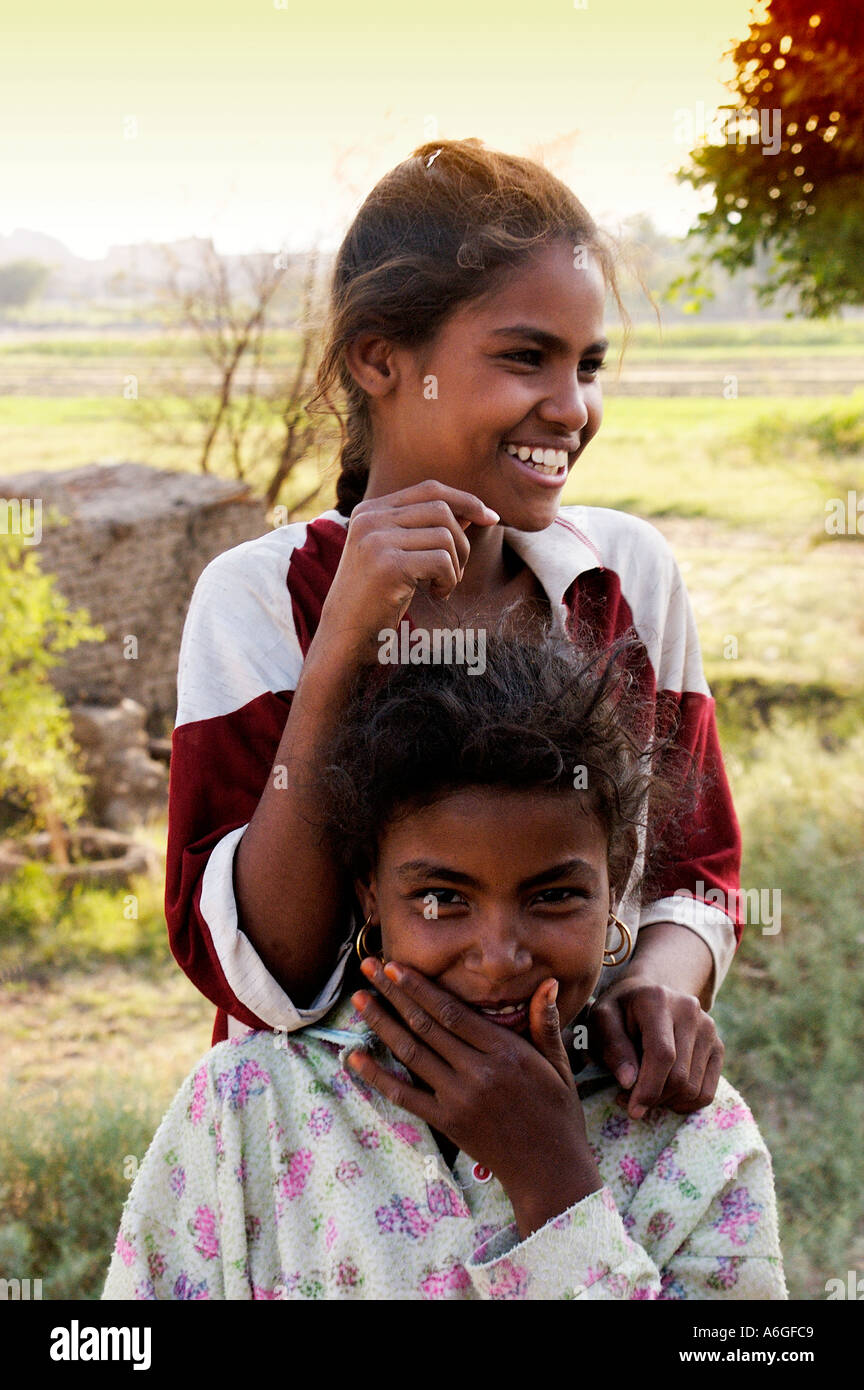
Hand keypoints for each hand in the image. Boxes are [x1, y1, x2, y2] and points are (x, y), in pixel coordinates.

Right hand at [316, 480, 499, 662]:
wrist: (343, 636)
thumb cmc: (374, 599)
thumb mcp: (399, 556)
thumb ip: (427, 531)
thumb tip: (472, 512)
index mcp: (370, 510)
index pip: (429, 489)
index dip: (465, 500)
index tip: (490, 518)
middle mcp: (370, 518)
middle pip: (441, 509)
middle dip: (462, 542)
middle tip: (457, 573)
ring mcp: (376, 539)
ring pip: (445, 535)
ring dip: (456, 565)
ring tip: (443, 586)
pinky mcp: (387, 564)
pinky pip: (442, 561)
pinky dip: (449, 581)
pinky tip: (437, 595)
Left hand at [347, 959, 601, 1237]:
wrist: (551, 1173)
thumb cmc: (558, 1114)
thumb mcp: (558, 1065)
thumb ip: (545, 1023)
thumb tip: (547, 981)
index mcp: (506, 1053)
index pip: (453, 1012)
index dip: (421, 987)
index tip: (396, 966)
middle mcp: (478, 1073)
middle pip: (426, 1025)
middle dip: (394, 993)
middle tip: (368, 967)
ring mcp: (459, 1099)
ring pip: (411, 1054)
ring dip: (382, 1024)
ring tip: (360, 999)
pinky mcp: (446, 1123)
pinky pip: (405, 1096)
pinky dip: (377, 1076)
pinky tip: (354, 1057)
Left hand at [587, 977, 723, 1119]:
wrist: (647, 994)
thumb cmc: (619, 1011)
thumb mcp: (602, 1020)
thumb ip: (612, 1048)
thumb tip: (628, 1082)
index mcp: (658, 1000)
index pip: (662, 1054)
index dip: (648, 1088)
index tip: (632, 1109)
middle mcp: (690, 1010)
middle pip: (680, 1076)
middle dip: (654, 1098)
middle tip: (629, 1100)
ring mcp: (708, 1028)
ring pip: (694, 1088)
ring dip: (667, 1102)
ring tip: (644, 1093)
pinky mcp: (718, 1046)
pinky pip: (707, 1092)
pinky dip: (685, 1104)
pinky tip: (665, 1095)